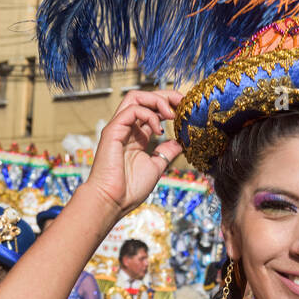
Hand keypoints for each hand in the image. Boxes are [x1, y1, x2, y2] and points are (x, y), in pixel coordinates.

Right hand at [86, 89, 183, 217]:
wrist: (112, 201)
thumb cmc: (130, 189)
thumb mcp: (156, 166)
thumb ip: (166, 152)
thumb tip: (180, 142)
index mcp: (137, 137)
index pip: (152, 111)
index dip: (169, 106)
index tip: (185, 110)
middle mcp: (127, 129)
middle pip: (144, 98)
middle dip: (166, 96)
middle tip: (183, 102)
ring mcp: (119, 128)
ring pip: (136, 97)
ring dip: (157, 100)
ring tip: (172, 114)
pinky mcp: (113, 130)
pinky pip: (132, 110)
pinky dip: (149, 114)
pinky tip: (159, 129)